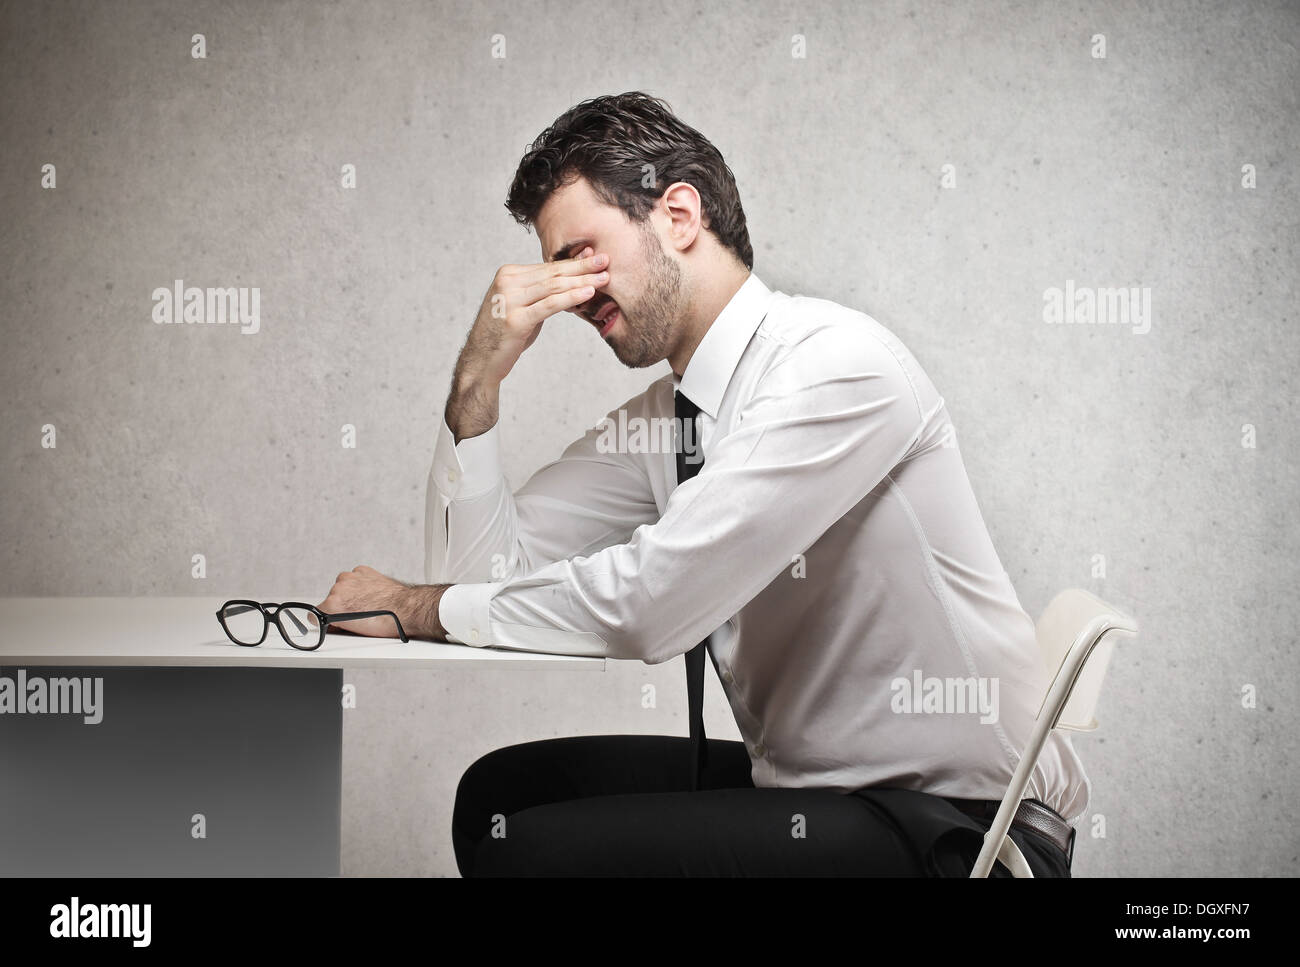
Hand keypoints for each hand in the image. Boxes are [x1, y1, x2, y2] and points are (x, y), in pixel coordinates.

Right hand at [317, 565, 410, 638]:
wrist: (406, 609)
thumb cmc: (384, 622)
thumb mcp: (353, 630)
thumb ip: (336, 624)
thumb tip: (331, 623)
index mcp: (332, 605)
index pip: (315, 615)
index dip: (326, 620)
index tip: (334, 622)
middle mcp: (338, 589)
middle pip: (330, 600)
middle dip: (341, 607)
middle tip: (356, 614)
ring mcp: (350, 578)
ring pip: (342, 587)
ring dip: (350, 594)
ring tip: (366, 603)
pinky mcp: (362, 571)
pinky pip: (354, 578)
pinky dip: (360, 584)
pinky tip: (370, 593)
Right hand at [464, 246, 607, 384]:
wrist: (482, 360)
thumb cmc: (506, 333)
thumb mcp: (524, 306)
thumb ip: (543, 293)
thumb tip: (574, 278)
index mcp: (509, 274)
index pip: (548, 267)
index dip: (574, 261)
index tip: (595, 256)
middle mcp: (507, 283)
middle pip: (552, 273)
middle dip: (582, 267)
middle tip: (605, 260)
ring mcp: (510, 300)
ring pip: (553, 287)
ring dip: (581, 281)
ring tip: (603, 278)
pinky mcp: (515, 319)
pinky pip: (549, 305)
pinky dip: (570, 298)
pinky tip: (587, 293)